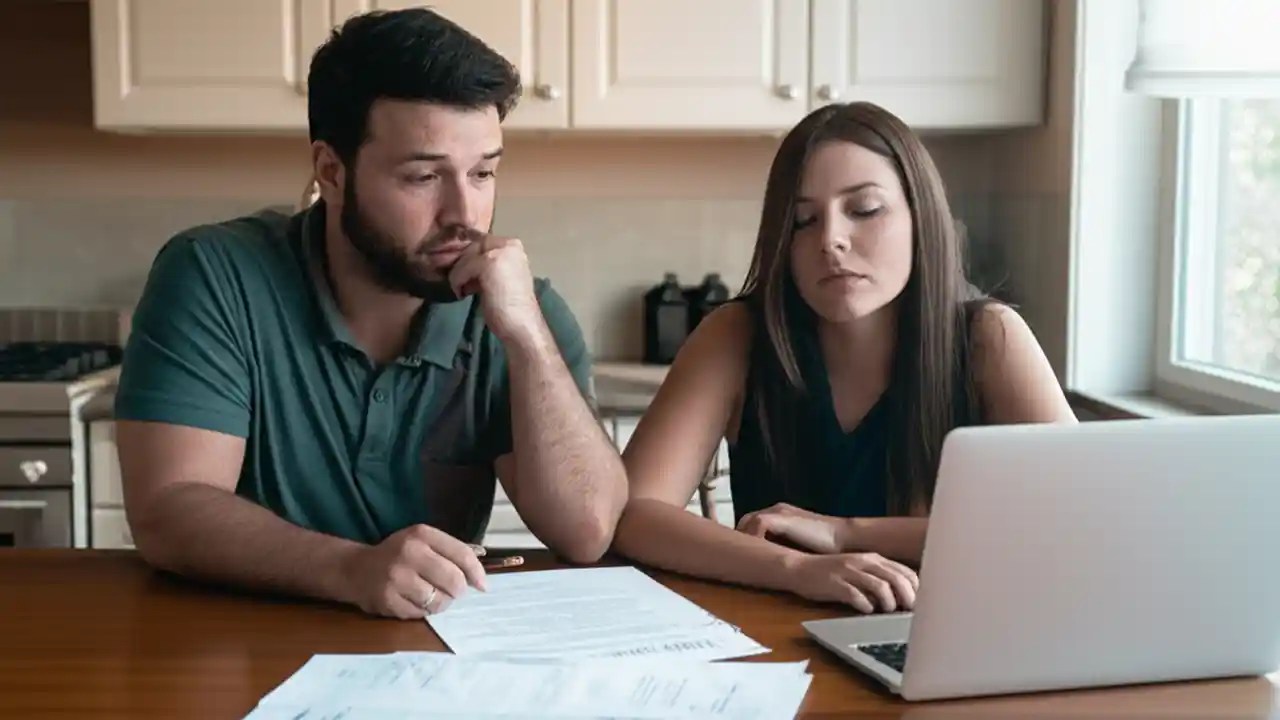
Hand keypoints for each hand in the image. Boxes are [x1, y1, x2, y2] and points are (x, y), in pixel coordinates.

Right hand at [339, 524, 486, 618]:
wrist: (355, 569)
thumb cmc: (397, 555)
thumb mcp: (422, 541)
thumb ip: (450, 552)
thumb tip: (480, 577)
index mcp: (421, 534)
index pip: (462, 554)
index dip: (477, 573)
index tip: (482, 585)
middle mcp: (409, 553)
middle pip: (454, 580)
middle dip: (459, 590)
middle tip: (454, 592)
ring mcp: (396, 578)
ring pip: (439, 601)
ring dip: (442, 603)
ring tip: (432, 596)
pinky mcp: (388, 601)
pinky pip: (421, 614)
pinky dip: (424, 611)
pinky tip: (414, 601)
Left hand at [448, 235, 542, 344]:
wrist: (521, 325)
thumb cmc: (510, 307)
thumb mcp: (499, 278)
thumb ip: (487, 265)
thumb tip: (465, 263)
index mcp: (514, 246)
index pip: (482, 242)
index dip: (470, 258)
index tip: (465, 277)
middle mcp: (509, 244)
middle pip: (473, 247)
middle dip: (464, 266)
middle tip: (463, 286)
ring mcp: (500, 252)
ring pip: (466, 257)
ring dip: (459, 275)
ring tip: (464, 292)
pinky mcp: (489, 263)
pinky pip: (462, 268)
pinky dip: (457, 282)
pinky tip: (463, 294)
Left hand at [737, 503, 846, 553]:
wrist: (843, 539)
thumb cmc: (825, 547)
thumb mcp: (798, 545)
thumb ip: (783, 546)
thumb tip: (769, 561)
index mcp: (780, 515)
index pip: (750, 523)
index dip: (743, 538)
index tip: (739, 554)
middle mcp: (776, 510)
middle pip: (744, 521)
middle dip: (738, 538)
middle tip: (734, 557)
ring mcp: (778, 512)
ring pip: (747, 522)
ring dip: (741, 539)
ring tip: (738, 556)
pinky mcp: (782, 518)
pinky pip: (756, 524)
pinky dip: (751, 538)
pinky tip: (750, 553)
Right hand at [784, 552, 918, 613]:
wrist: (799, 569)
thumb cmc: (832, 574)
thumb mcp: (858, 570)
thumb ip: (878, 578)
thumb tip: (903, 598)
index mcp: (873, 558)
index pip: (904, 571)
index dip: (915, 589)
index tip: (918, 603)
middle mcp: (863, 561)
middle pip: (896, 579)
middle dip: (907, 597)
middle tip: (906, 611)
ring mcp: (849, 572)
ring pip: (880, 587)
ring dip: (887, 603)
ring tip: (885, 611)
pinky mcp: (835, 583)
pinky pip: (856, 596)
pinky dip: (865, 606)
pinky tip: (865, 610)